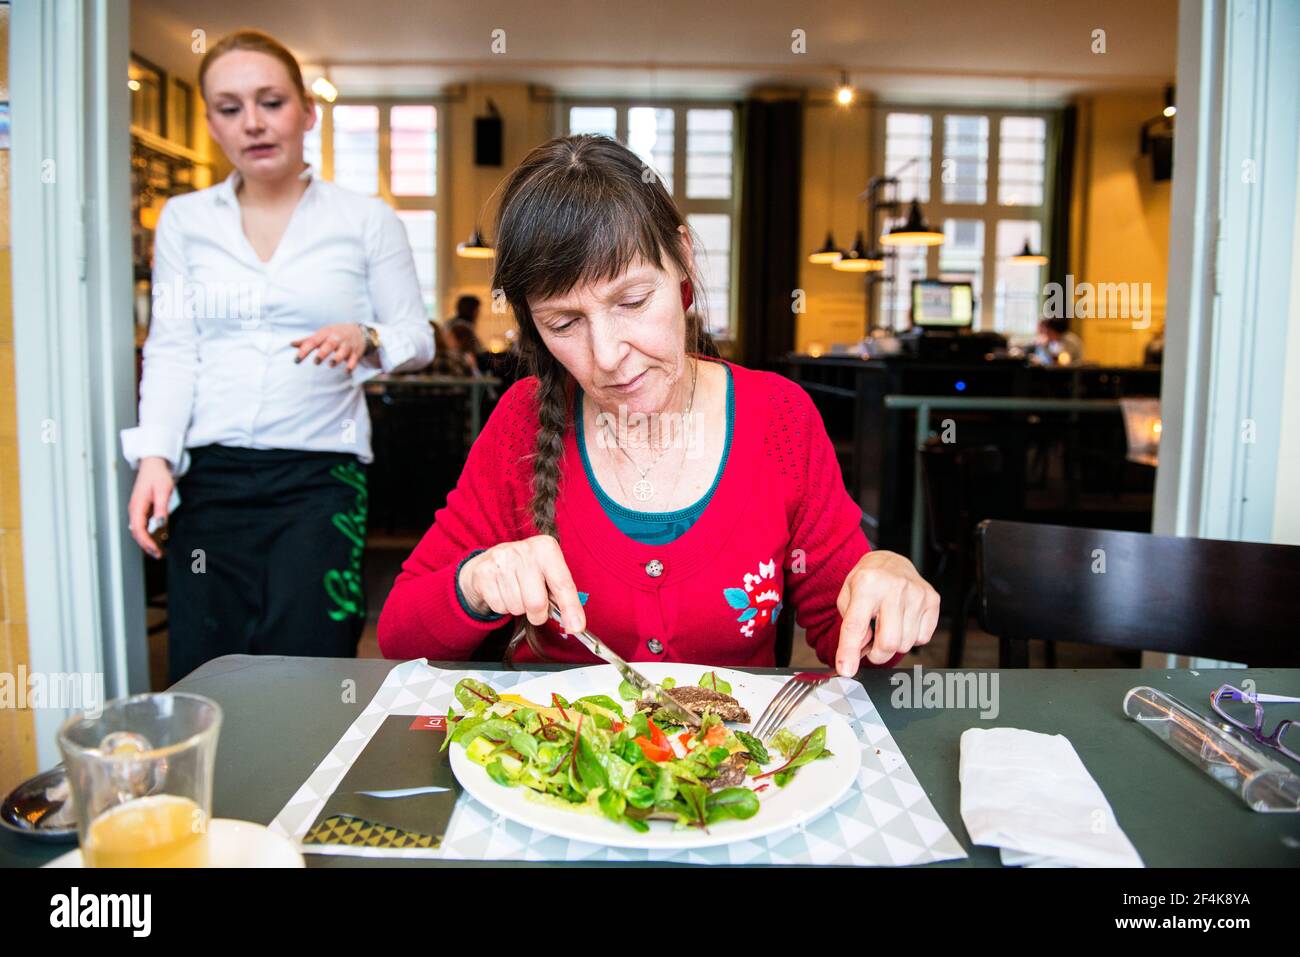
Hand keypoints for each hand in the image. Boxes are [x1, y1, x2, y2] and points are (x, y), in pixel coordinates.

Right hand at [127, 456, 173, 558]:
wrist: (153, 465)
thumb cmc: (158, 476)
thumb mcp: (163, 490)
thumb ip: (161, 508)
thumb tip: (161, 524)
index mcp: (137, 506)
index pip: (138, 528)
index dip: (145, 541)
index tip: (154, 550)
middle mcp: (134, 510)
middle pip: (137, 533)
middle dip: (146, 546)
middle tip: (159, 555)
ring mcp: (137, 511)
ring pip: (139, 531)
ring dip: (147, 542)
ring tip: (159, 552)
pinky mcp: (141, 511)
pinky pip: (143, 526)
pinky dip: (149, 535)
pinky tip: (158, 540)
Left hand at [292, 323, 366, 370]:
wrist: (358, 331)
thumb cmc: (334, 334)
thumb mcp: (321, 334)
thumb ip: (307, 340)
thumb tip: (291, 344)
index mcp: (325, 334)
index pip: (313, 341)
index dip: (304, 350)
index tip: (296, 361)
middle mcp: (336, 338)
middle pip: (330, 344)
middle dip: (323, 353)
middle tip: (316, 362)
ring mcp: (347, 345)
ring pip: (343, 351)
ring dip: (337, 358)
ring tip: (330, 365)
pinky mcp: (356, 352)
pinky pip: (354, 359)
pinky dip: (351, 365)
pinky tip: (346, 372)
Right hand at [458, 535, 585, 631]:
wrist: (490, 560)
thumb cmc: (527, 569)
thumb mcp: (548, 572)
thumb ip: (562, 594)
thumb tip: (575, 623)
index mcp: (546, 548)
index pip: (562, 584)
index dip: (571, 608)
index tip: (576, 627)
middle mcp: (524, 551)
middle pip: (537, 603)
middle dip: (538, 614)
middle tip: (536, 606)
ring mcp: (501, 561)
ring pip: (517, 607)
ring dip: (519, 608)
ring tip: (516, 592)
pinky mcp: (484, 573)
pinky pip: (499, 607)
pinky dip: (503, 606)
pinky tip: (503, 591)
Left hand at [833, 550, 939, 675]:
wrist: (891, 562)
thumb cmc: (867, 581)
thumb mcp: (847, 597)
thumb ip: (850, 626)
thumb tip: (859, 652)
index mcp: (867, 584)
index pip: (856, 626)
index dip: (849, 652)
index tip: (846, 670)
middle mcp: (894, 588)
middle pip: (889, 642)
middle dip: (877, 655)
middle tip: (871, 647)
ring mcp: (917, 594)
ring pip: (906, 644)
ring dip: (893, 644)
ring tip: (886, 627)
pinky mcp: (932, 600)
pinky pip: (922, 638)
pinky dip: (910, 637)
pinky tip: (902, 621)